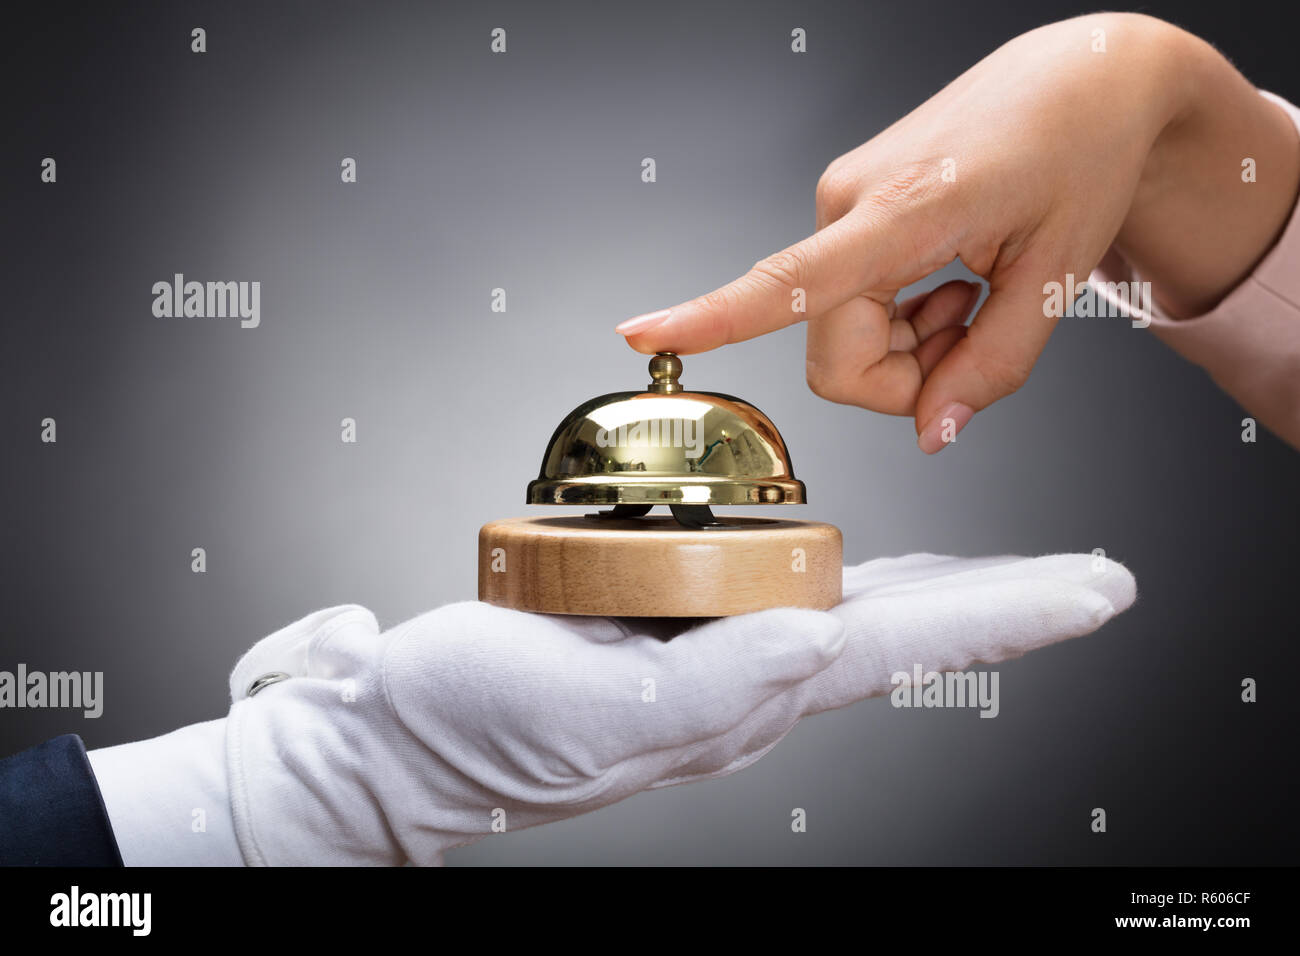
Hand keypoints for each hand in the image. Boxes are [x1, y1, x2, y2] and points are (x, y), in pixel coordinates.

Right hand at [92, 552, 1134, 865]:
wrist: (398, 740)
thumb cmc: (476, 730)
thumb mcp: (592, 712)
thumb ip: (710, 688)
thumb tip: (812, 643)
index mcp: (740, 695)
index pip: (901, 643)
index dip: (1004, 614)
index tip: (1093, 589)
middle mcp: (742, 680)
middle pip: (903, 632)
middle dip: (1000, 605)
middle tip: (1086, 582)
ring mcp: (707, 658)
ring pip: (854, 616)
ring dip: (942, 593)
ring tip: (1013, 578)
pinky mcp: (665, 633)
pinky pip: (783, 599)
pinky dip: (849, 579)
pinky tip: (861, 570)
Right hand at [616, 14, 1299, 451]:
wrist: (1081, 79)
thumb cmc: (1077, 156)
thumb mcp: (1055, 277)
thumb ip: (992, 366)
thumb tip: (933, 434)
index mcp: (904, 209)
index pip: (788, 279)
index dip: (710, 318)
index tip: (642, 332)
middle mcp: (848, 200)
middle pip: (835, 354)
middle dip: (903, 376)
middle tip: (972, 329)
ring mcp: (842, 199)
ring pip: (841, 334)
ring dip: (907, 342)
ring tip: (970, 290)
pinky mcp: (847, 205)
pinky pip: (848, 301)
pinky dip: (901, 313)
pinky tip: (949, 275)